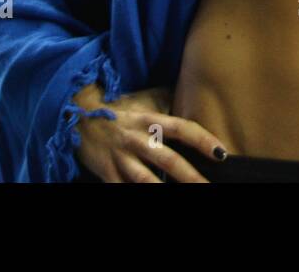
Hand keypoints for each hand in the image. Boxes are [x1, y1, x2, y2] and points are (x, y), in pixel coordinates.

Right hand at [71, 83, 230, 182]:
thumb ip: (169, 101)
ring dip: (164, 192)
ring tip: (187, 198)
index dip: (202, 140)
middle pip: (167, 160)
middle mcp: (136, 139)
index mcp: (149, 119)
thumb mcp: (145, 100)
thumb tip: (198, 97)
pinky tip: (152, 201)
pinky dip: (132, 195)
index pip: (181, 129)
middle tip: (209, 187)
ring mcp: (120, 158)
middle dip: (190, 177)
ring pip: (145, 181)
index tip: (222, 154)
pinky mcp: (106, 173)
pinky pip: (122, 190)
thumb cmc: (120, 109)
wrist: (76, 114)